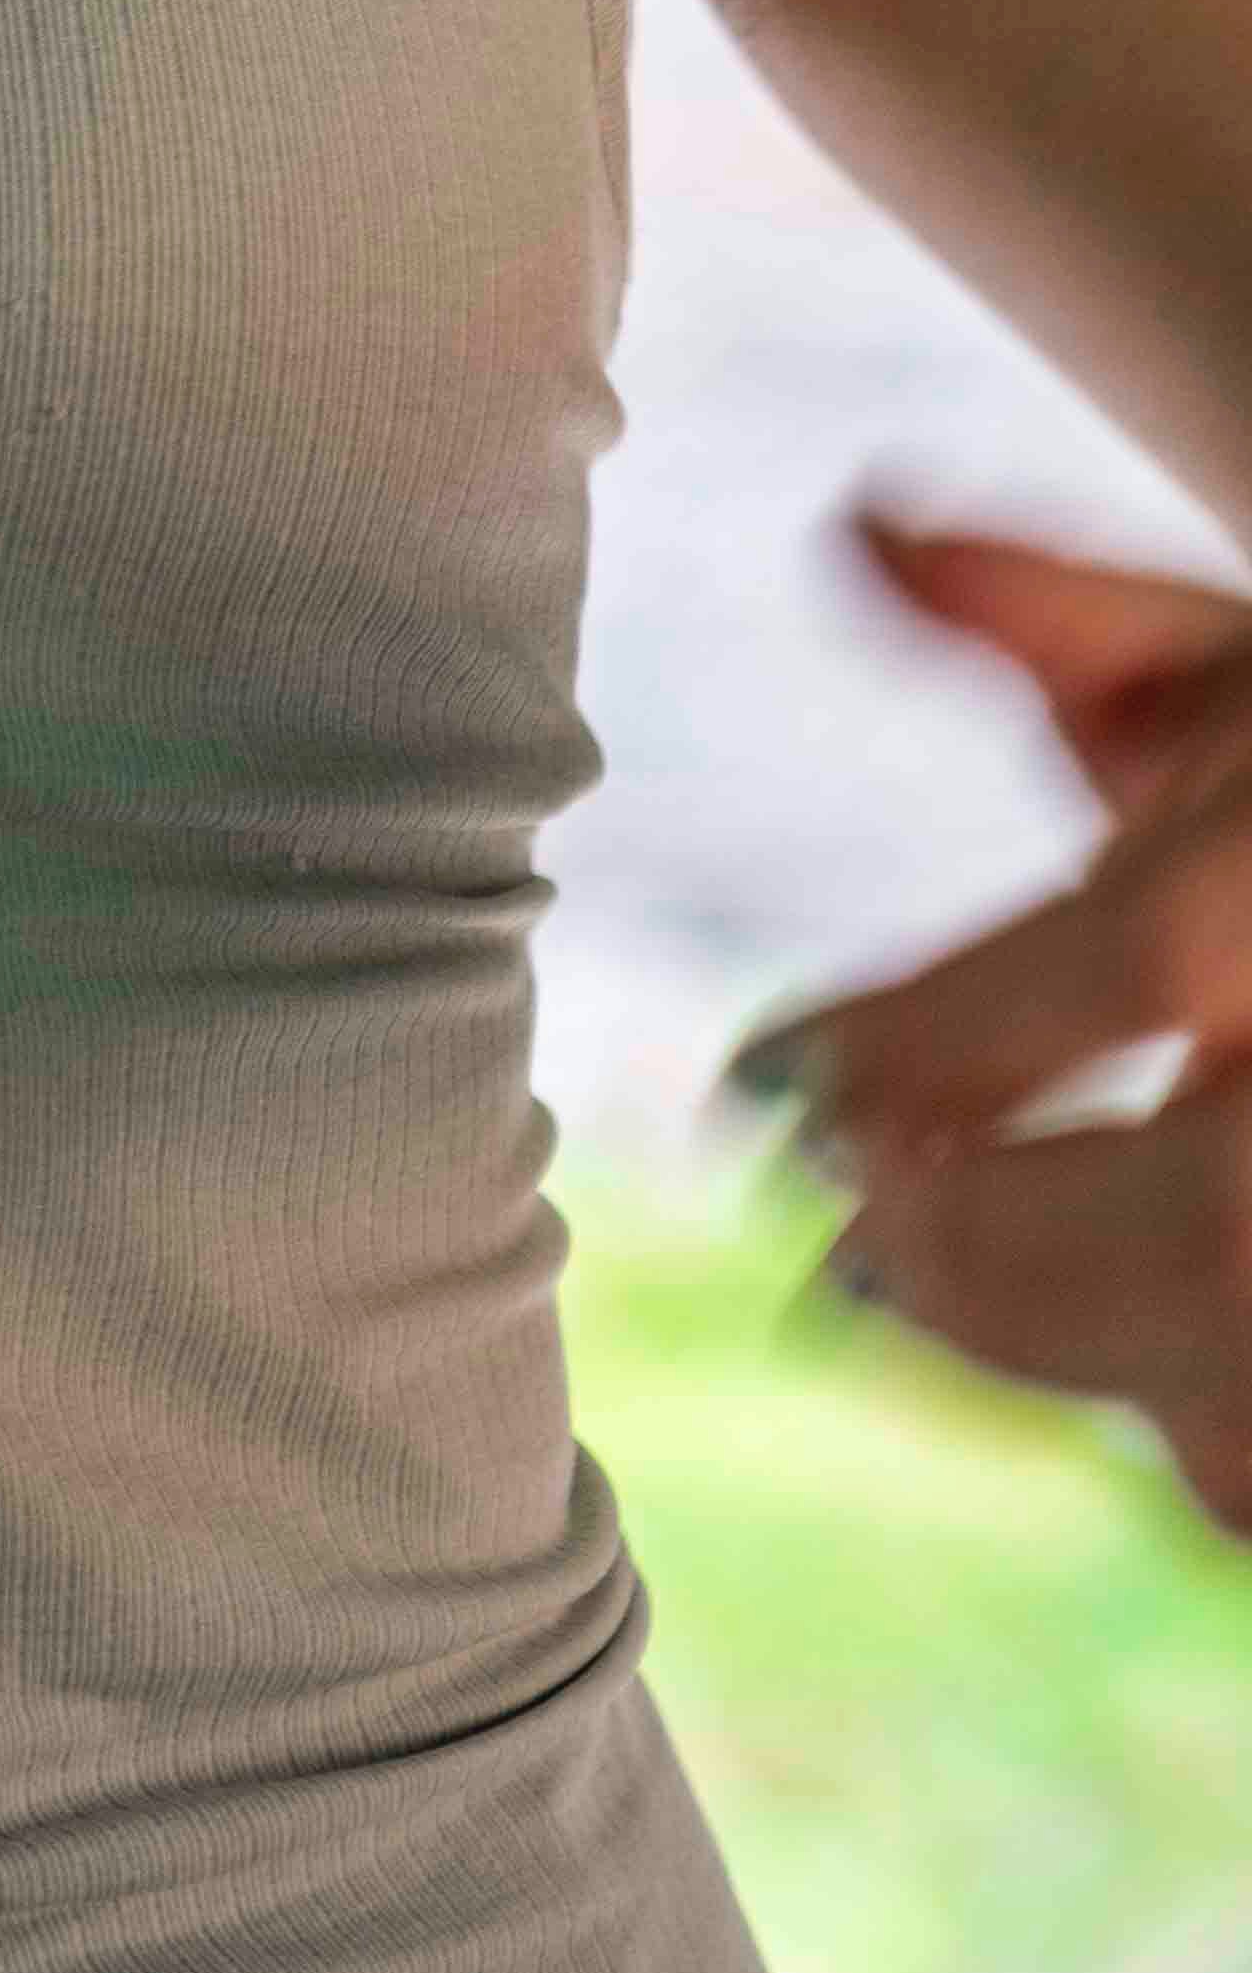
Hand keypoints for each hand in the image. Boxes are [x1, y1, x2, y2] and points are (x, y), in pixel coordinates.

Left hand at [713, 494, 1251, 1546]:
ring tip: (918, 1287)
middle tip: (843, 1214)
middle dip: (996, 1244)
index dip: (933, 1036)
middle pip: (1217, 1222)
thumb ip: (1052, 607)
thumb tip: (860, 523)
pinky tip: (1110, 1369)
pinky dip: (1207, 1448)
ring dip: (1080, 1358)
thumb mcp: (1236, 661)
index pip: (1140, 955)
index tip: (768, 1079)